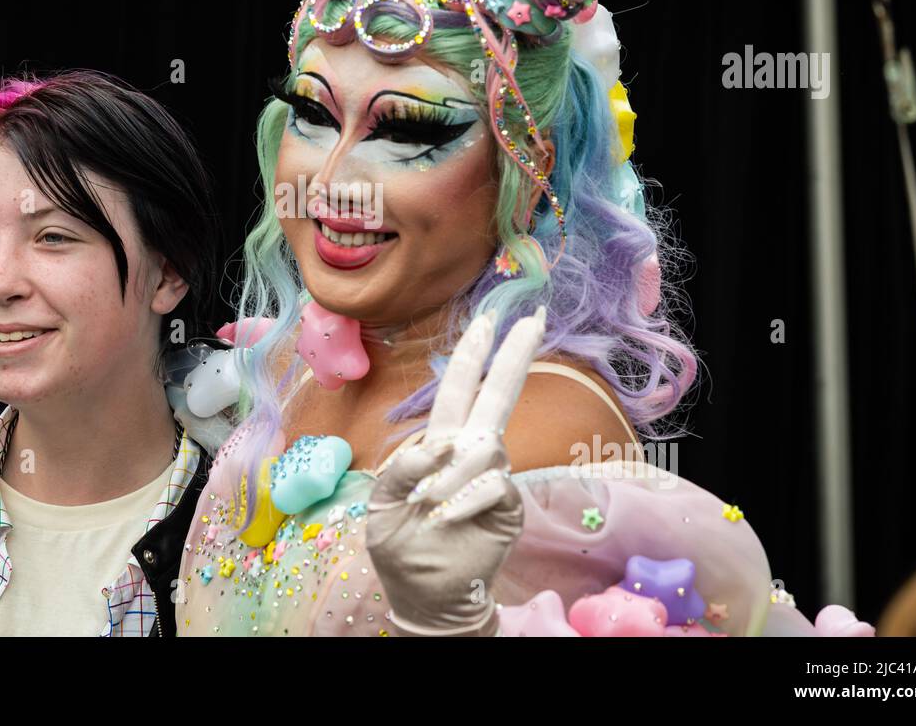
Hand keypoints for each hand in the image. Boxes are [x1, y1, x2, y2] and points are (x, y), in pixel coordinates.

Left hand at [366, 307, 545, 634]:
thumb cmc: (401, 545)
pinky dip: (465, 499)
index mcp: (438, 444)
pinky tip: (446, 518)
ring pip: (485, 447)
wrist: (424, 596)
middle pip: (497, 395)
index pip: (457, 390)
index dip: (472, 355)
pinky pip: (493, 485)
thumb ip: (401, 469)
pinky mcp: (507, 507)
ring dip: (451, 475)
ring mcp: (492, 479)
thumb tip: (439, 446)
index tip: (489, 320)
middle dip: (513, 356)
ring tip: (430, 506)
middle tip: (534, 319)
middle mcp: (470, 453)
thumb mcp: (382, 504)